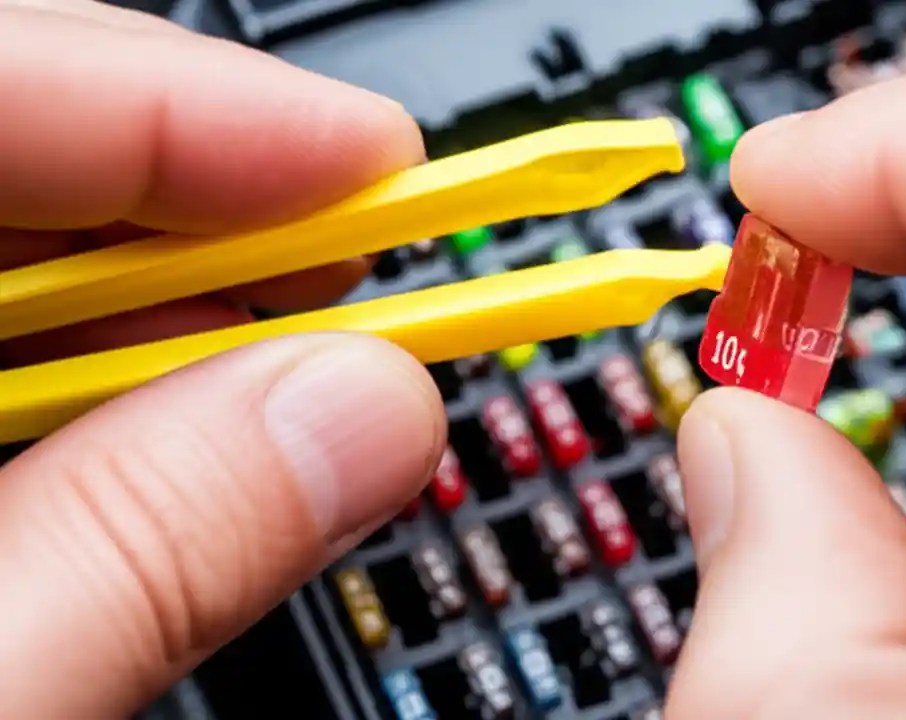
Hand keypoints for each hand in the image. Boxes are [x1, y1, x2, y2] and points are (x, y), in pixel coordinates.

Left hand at [0, 2, 443, 715]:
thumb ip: (144, 552)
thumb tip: (368, 416)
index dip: (202, 106)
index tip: (385, 163)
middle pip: (15, 151)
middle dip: (212, 215)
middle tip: (362, 286)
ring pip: (11, 252)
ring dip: (171, 310)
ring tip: (282, 382)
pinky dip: (104, 382)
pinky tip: (161, 431)